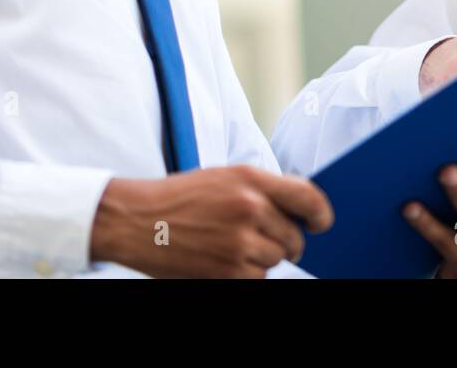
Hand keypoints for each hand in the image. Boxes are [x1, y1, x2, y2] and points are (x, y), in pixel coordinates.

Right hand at [89, 165, 333, 277]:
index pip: (308, 197)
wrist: (136, 219)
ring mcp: (239, 241)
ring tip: (232, 246)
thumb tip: (297, 210)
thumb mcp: (223, 177)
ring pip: (275, 260)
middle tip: (261, 239)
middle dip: (284, 242)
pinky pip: (257, 279)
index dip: (320, 214)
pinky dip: (246, 275)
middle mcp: (249, 207)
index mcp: (250, 178)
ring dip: (261, 259)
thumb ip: (261, 189)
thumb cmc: (180, 197)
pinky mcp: (227, 270)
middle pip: (294, 237)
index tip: (320, 223)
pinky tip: (223, 261)